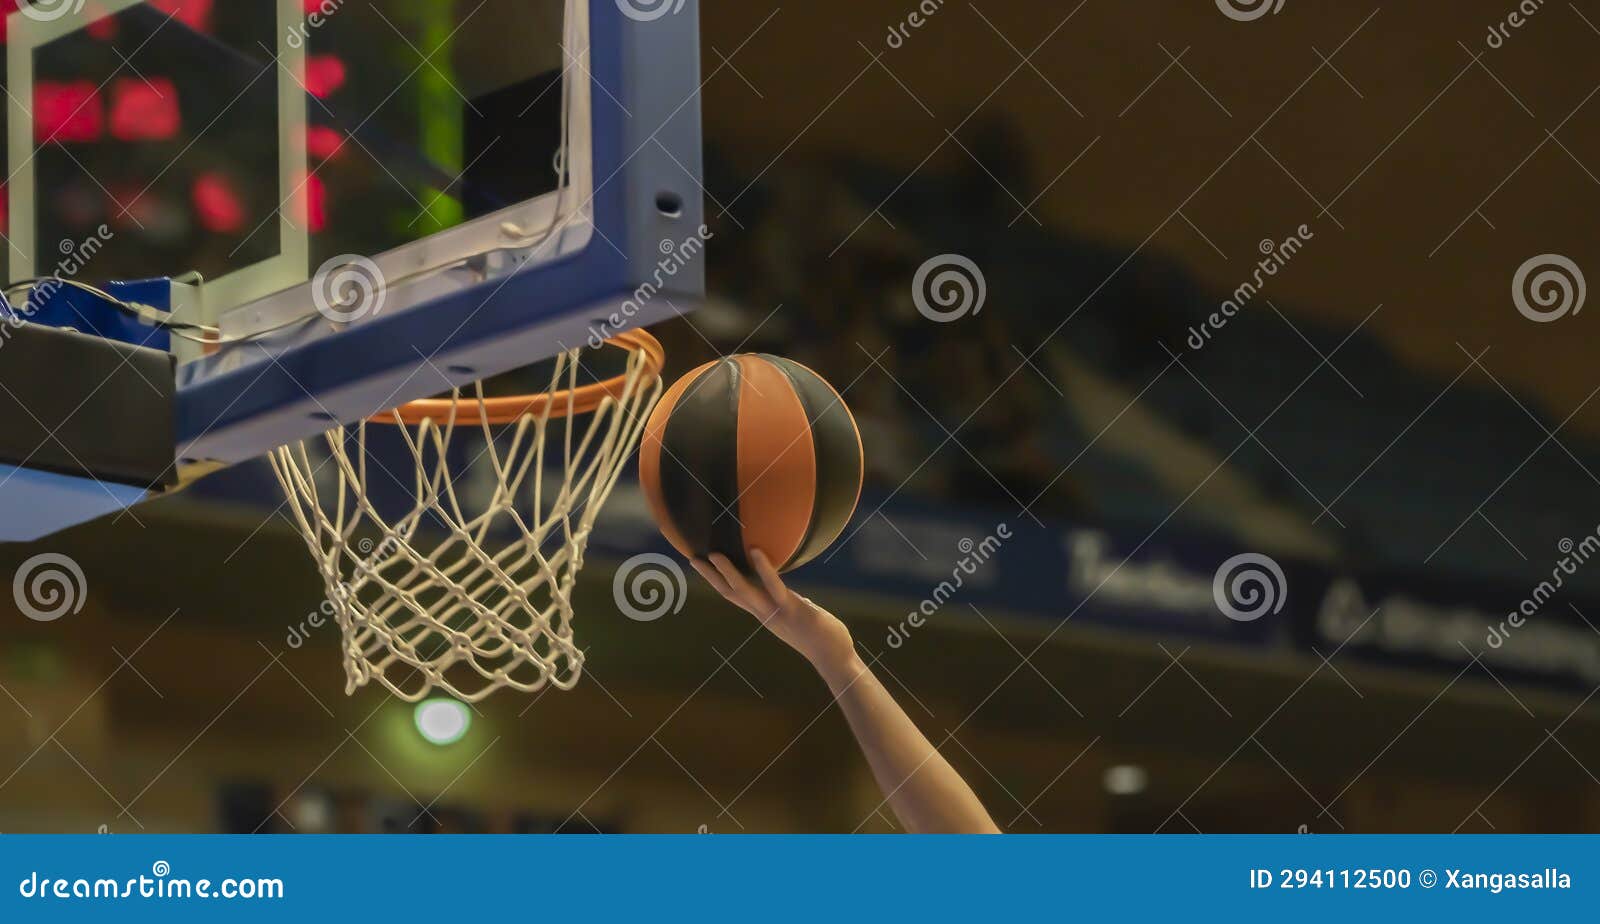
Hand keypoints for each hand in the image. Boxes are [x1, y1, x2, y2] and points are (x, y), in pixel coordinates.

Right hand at [692, 551, 853, 669]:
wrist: (835, 659)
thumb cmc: (824, 638)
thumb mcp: (801, 618)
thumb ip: (792, 606)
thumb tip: (794, 598)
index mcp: (765, 615)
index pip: (735, 596)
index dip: (718, 582)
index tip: (702, 567)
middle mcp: (765, 615)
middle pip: (731, 593)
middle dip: (711, 576)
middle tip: (692, 558)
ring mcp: (776, 613)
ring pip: (745, 591)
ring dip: (727, 572)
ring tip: (713, 554)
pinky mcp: (792, 609)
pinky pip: (774, 586)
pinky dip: (764, 568)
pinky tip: (756, 551)